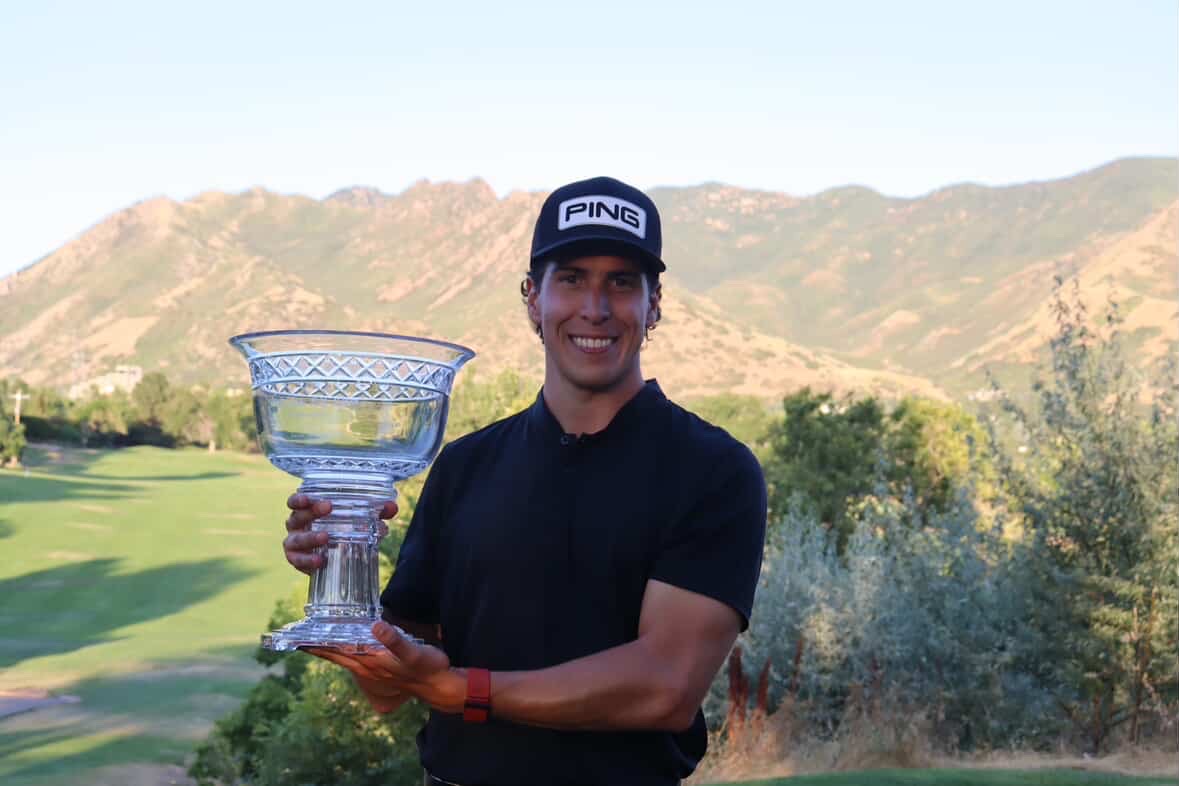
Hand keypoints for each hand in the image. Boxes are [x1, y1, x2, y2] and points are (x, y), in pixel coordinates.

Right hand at [283, 493, 397, 573]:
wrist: (335, 559)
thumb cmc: (342, 531)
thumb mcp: (359, 520)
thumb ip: (376, 513)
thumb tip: (391, 507)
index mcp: (307, 511)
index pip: (296, 501)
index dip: (299, 498)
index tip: (307, 497)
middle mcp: (297, 525)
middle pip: (297, 516)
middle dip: (311, 511)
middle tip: (328, 507)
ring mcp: (294, 543)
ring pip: (295, 539)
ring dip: (310, 537)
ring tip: (326, 537)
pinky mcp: (297, 561)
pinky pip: (297, 560)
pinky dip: (308, 561)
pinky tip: (321, 561)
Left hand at [307, 621, 464, 713]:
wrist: (438, 686)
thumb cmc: (427, 667)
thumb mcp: (413, 652)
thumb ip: (395, 640)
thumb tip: (376, 626)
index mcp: (370, 661)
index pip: (338, 651)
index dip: (318, 645)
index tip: (298, 638)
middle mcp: (367, 668)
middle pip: (337, 656)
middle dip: (318, 647)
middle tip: (299, 638)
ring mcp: (373, 672)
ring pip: (346, 660)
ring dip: (331, 651)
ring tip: (317, 642)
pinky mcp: (382, 672)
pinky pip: (359, 663)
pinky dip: (348, 655)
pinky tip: (349, 651)